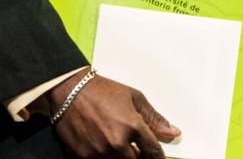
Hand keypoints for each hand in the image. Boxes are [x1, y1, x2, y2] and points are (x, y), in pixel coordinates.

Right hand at [50, 70, 180, 157]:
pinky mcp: (83, 157)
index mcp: (132, 126)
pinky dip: (105, 158)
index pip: (153, 152)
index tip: (156, 156)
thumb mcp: (134, 97)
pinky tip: (104, 147)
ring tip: (120, 146)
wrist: (69, 90)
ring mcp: (99, 153)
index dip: (157, 156)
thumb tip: (173, 133)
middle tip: (136, 149)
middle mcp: (117, 143)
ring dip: (123, 157)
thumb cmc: (102, 91)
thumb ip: (154, 118)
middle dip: (140, 157)